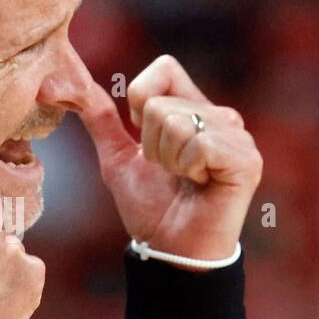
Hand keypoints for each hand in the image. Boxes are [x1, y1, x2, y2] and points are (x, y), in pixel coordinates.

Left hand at [80, 55, 262, 268]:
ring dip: (168, 161)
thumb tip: (72, 87)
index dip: (140, 100)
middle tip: (169, 172)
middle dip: (150, 145)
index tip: (143, 138)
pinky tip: (201, 185)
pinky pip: (200, 144)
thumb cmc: (151, 209)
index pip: (164, 68)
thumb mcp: (118, 159)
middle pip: (160, 103)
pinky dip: (188, 169)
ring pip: (177, 123)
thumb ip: (100, 121)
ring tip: (185, 181)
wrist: (170, 250)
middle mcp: (221, 117)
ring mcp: (237, 137)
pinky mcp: (246, 159)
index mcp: (194, 110)